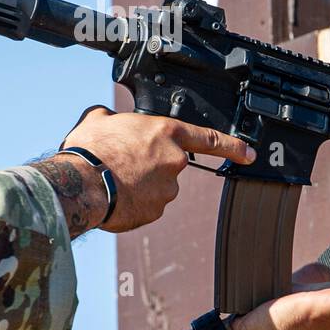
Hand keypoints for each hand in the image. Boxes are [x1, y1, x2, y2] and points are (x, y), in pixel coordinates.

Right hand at [53, 105, 255, 233]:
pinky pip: (145, 206)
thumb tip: (109, 119)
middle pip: (168, 164)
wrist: (80, 184)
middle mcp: (174, 161)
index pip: (210, 139)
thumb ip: (114, 117)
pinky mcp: (154, 212)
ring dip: (138, 184)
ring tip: (111, 179)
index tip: (249, 154)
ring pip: (156, 187)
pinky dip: (132, 202)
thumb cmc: (90, 149)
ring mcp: (167, 190)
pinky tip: (113, 196)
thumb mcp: (99, 118)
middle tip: (120, 163)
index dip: (233, 146)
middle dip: (149, 165)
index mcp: (166, 133)